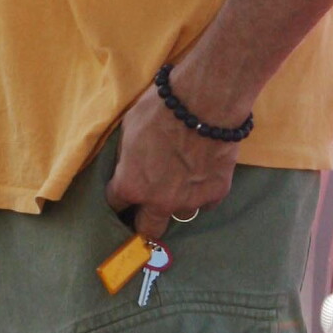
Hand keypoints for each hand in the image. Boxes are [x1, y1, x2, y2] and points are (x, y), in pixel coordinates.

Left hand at [105, 70, 242, 241]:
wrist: (204, 103)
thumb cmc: (160, 110)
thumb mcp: (128, 129)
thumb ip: (127, 156)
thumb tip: (128, 165)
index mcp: (132, 186)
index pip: (116, 204)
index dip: (117, 196)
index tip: (121, 192)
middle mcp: (160, 202)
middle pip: (148, 229)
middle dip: (143, 221)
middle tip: (145, 209)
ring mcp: (190, 201)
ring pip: (180, 214)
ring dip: (176, 202)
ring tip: (180, 180)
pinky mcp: (217, 194)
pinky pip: (205, 202)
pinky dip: (201, 192)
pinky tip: (202, 173)